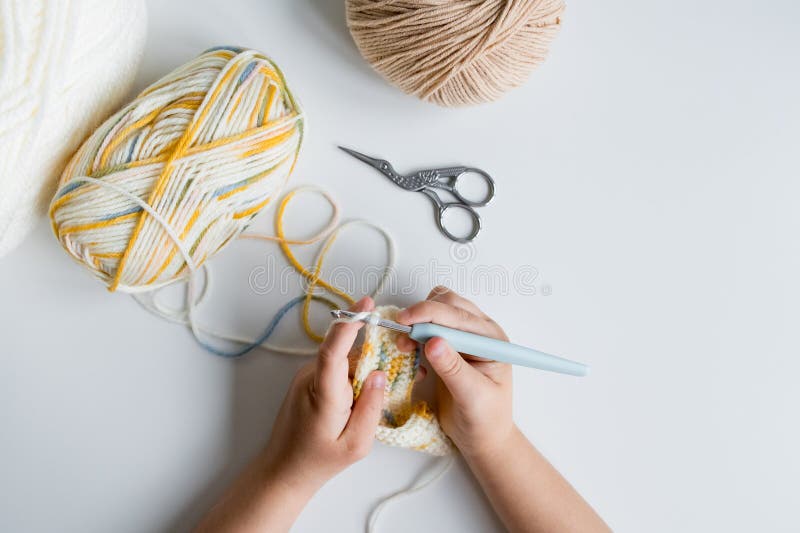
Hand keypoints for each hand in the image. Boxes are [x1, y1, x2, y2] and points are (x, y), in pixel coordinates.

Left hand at [262, 296, 386, 490]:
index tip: (367, 306)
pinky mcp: (308, 381)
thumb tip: (381, 373)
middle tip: (402, 362)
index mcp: (323, 394)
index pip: (333, 350)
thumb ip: (372, 408)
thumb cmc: (319, 461)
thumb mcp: (356, 445)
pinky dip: (352, 377)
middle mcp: (311, 378)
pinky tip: (360, 398)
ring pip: (344, 362)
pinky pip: (337, 369)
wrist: (283, 470)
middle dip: (374, 353)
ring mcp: (307, 377)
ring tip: (378, 393)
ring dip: (363, 369)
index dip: (349, 324)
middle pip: (348, 353)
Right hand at [396, 287, 514, 458]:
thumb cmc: (485, 419)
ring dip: (416, 327)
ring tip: (406, 351)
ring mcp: (463, 338)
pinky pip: (427, 330)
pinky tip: (418, 366)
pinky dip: (415, 341)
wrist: (482, 438)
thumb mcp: (472, 396)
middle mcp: (478, 332)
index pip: (458, 314)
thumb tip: (433, 342)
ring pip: (435, 313)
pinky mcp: (448, 348)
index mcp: (491, 339)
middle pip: (446, 304)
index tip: (404, 322)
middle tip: (403, 340)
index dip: (429, 314)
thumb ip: (453, 369)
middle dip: (421, 317)